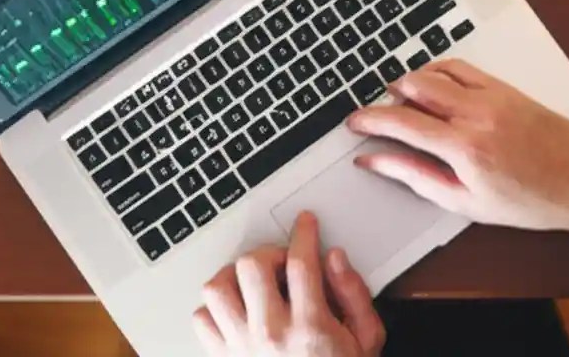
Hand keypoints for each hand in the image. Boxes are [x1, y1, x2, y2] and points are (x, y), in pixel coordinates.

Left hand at [194, 212, 384, 356]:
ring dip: (235, 276)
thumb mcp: (367, 339)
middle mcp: (270, 334)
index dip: (304, 234)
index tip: (305, 223)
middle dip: (269, 252)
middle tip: (284, 261)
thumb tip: (335, 260)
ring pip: (217, 288)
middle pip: (252, 266)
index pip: (301, 262)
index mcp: (310, 327)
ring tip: (255, 281)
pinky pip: (202, 320)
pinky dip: (215, 308)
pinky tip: (238, 309)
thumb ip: (355, 295)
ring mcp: (241, 347)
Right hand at [348, 59, 568, 233]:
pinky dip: (439, 71)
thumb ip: (416, 178)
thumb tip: (377, 163)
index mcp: (463, 147)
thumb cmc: (530, 202)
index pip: (401, 122)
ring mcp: (493, 95)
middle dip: (387, 96)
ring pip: (436, 71)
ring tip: (401, 98)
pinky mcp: (506, 87)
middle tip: (376, 113)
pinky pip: (462, 68)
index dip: (369, 119)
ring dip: (412, 80)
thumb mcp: (465, 202)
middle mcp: (476, 113)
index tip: (353, 122)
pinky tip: (433, 84)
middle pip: (415, 87)